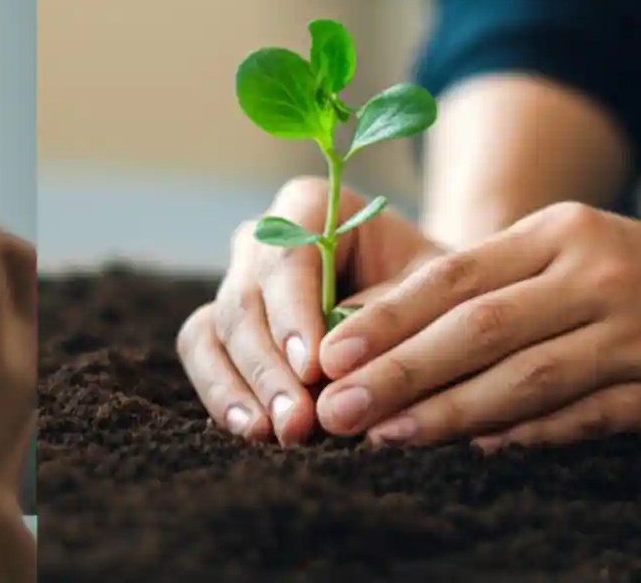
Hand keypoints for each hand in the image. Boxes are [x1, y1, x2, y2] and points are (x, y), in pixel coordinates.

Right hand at [177, 177, 442, 444]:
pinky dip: (222, 392)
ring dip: (242, 386)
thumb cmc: (436, 289)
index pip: (289, 256)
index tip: (313, 368)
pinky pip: (204, 354)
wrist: (429, 304)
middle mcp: (261, 238)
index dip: (293, 313)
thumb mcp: (432, 292)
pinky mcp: (223, 326)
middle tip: (298, 421)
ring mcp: (237, 281)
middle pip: (245, 298)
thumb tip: (332, 372)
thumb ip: (383, 321)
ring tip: (274, 433)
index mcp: (309, 206)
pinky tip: (250, 430)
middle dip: (268, 366)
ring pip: (215, 329)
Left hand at [315, 201, 640, 448]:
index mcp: (556, 235)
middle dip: (401, 373)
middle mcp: (595, 279)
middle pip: (482, 330)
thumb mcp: (544, 250)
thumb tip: (356, 321)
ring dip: (449, 413)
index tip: (329, 353)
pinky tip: (471, 449)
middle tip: (339, 407)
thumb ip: (465, 283)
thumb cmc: (604, 269)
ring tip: (384, 434)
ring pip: (528, 380)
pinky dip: (523, 435)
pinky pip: (580, 419)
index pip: (455, 276)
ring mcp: (633, 337)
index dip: (388, 318)